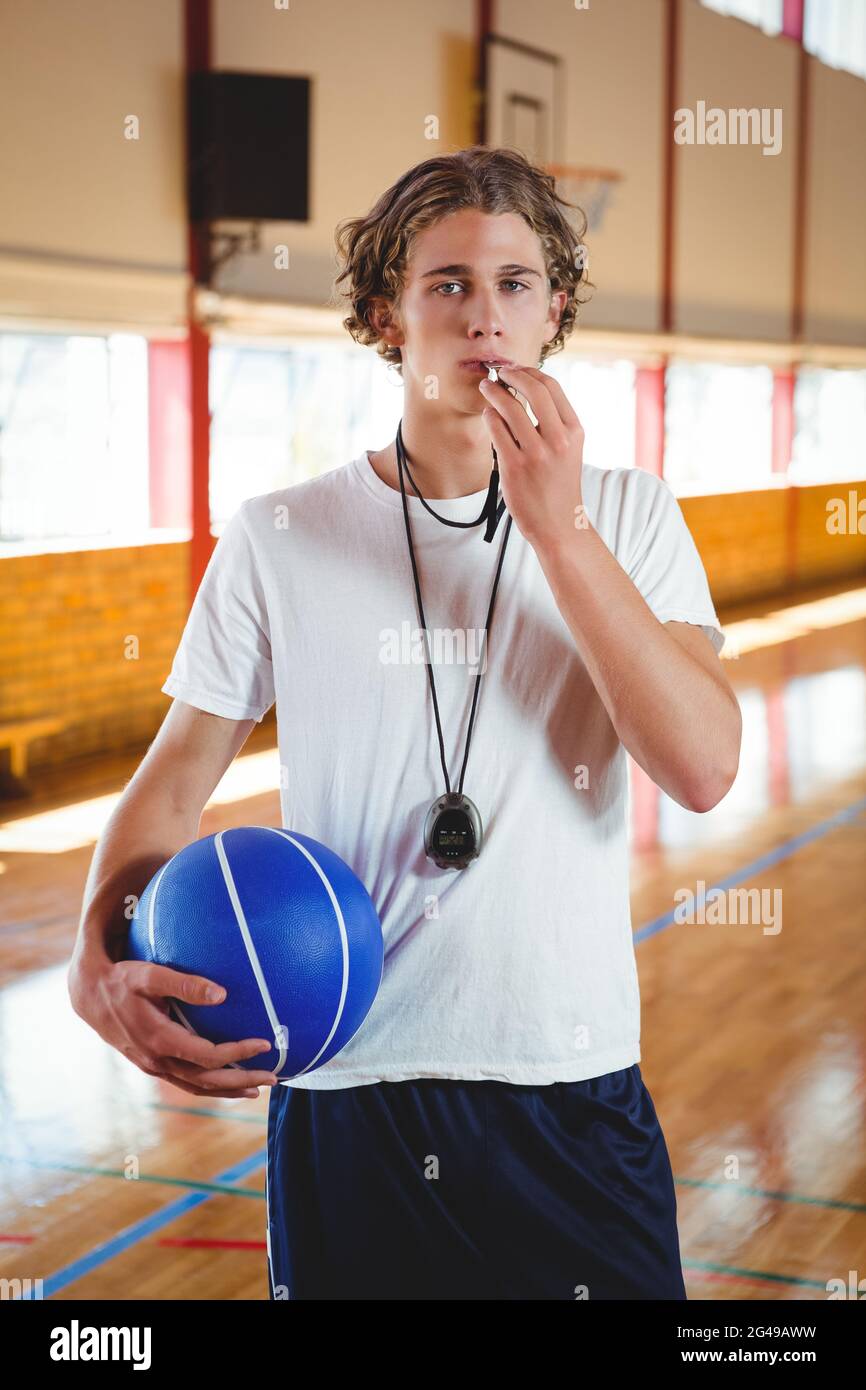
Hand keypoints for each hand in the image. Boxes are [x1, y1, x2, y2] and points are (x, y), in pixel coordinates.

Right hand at [68, 955, 278, 1097]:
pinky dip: (210, 1087)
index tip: (265, 1043)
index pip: (208, 1056)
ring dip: (229, 1089)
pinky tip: (229, 1084)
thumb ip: (185, 984)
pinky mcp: (153, 1065)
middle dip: (242, 1080)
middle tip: (275, 1077)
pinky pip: (187, 1083)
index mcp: (159, 1039)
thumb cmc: (123, 979)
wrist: (90, 995)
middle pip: (208, 1080)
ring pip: (197, 1087)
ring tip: (259, 1088)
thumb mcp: (151, 975)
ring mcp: (154, 1066)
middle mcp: (157, 1060)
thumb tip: (222, 995)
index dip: (238, 1053)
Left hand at [478, 365, 585, 550]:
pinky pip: (496, 429)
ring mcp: (536, 454)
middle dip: (512, 374)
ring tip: (486, 388)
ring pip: (510, 407)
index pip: (552, 387)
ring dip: (494, 392)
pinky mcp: (514, 467)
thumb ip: (554, 423)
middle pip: (533, 389)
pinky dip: (489, 416)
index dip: (530, 372)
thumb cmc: (559, 485)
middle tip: (498, 372)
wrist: (558, 524)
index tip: (516, 370)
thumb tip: (527, 389)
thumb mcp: (569, 450)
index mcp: (574, 431)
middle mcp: (558, 440)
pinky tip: (488, 415)